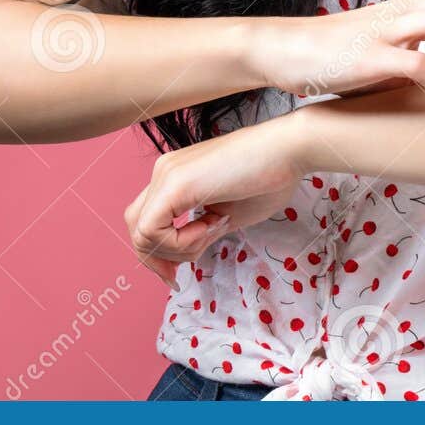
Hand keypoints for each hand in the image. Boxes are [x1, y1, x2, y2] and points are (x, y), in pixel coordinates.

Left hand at [123, 115, 306, 287]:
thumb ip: (201, 233)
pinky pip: (153, 230)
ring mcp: (166, 175)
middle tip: (180, 275)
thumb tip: (187, 254)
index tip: (177, 274)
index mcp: (174, 178)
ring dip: (177, 250)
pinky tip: (212, 227)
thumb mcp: (227, 216)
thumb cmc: (269, 178)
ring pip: (141, 233)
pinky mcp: (176, 183)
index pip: (145, 221)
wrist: (290, 149)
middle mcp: (163, 173)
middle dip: (157, 259)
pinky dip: (180, 243)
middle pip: (135, 228)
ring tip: (214, 231)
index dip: (158, 254)